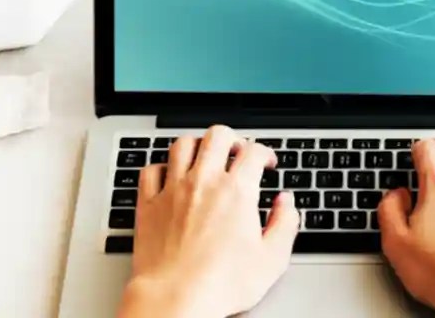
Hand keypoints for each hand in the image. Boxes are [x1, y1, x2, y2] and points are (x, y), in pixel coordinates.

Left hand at [117, 125, 298, 317]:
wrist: (175, 299)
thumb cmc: (220, 283)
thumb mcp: (272, 258)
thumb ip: (285, 224)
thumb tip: (286, 204)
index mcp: (237, 191)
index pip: (254, 151)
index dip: (265, 152)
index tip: (266, 163)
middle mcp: (204, 182)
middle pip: (217, 135)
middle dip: (232, 138)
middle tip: (236, 151)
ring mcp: (173, 190)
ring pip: (182, 145)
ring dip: (196, 145)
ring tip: (204, 156)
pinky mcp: (148, 205)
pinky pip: (150, 170)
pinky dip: (161, 167)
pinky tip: (168, 176)